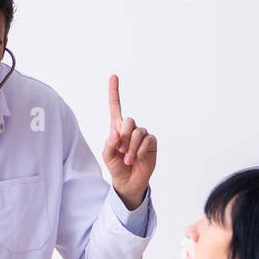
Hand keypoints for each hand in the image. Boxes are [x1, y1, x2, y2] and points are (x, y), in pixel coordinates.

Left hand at [102, 75, 156, 204]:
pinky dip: (141, 149)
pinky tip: (137, 158)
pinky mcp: (151, 143)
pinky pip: (147, 140)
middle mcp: (130, 129)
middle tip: (120, 151)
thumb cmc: (116, 167)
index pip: (116, 107)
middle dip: (124, 136)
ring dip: (131, 147)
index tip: (113, 76)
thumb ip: (109, 144)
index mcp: (117, 129)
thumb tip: (115, 132)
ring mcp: (142, 135)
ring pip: (138, 132)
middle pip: (128, 121)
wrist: (128, 181)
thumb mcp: (107, 156)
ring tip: (128, 160)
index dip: (114, 92)